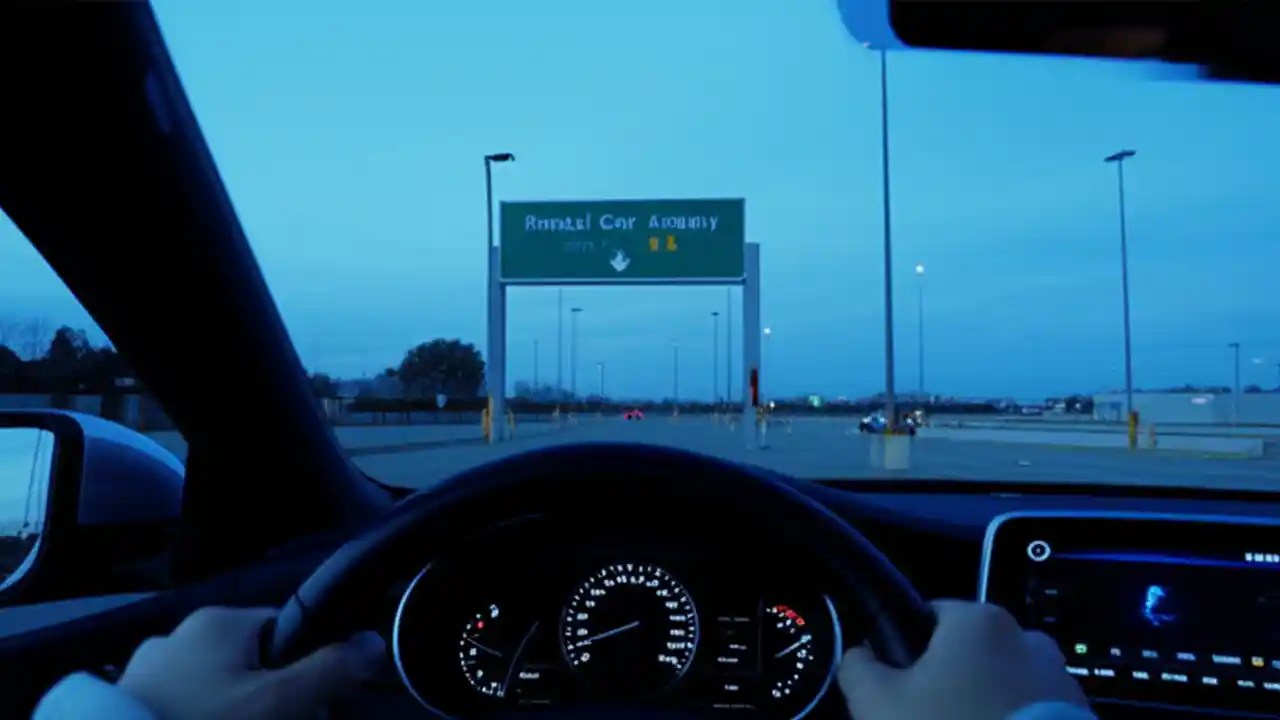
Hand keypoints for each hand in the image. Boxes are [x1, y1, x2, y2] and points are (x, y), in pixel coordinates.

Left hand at [117, 606, 385, 719]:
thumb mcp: (280, 702)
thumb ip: (331, 670)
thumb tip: (373, 640)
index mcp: (218, 621)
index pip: (284, 633)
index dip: (305, 672)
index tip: (306, 710)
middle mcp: (178, 634)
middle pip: (250, 665)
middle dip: (269, 699)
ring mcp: (145, 672)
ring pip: (214, 690)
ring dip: (233, 712)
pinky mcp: (126, 704)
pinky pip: (181, 708)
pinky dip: (197, 719)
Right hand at [838, 600, 1088, 719]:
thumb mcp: (877, 704)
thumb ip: (857, 668)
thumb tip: (862, 655)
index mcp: (979, 619)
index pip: (929, 617)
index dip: (907, 653)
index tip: (900, 691)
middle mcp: (1027, 637)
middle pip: (968, 655)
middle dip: (950, 684)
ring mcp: (1061, 679)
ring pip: (1002, 686)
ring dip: (986, 708)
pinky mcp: (1083, 717)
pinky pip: (1033, 715)